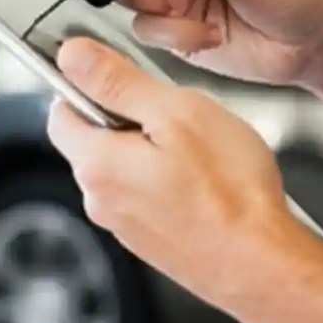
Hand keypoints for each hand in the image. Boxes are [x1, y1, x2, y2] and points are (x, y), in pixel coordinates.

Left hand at [46, 37, 322, 312]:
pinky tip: (206, 182)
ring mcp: (125, 226)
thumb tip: (74, 57)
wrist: (261, 265)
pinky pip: (146, 196)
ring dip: (152, 151)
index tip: (122, 75)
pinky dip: (168, 182)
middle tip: (177, 115)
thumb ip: (118, 82)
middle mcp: (100, 200)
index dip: (88, 86)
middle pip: (94, 140)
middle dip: (128, 118)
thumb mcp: (176, 113)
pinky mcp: (150, 242)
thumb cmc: (230, 193)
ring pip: (124, 168)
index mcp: (96, 164)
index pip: (61, 111)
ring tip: (200, 152)